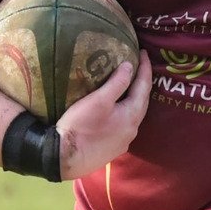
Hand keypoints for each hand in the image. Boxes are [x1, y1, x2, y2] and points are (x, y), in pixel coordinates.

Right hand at [54, 54, 151, 180]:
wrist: (65, 158)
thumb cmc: (81, 126)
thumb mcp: (98, 100)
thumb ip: (117, 82)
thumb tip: (130, 66)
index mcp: (131, 116)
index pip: (144, 87)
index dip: (145, 68)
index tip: (144, 52)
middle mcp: (132, 130)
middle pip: (142, 102)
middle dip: (142, 84)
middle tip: (140, 66)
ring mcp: (123, 142)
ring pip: (133, 115)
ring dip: (133, 100)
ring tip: (129, 87)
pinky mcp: (112, 149)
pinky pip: (124, 126)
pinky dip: (124, 113)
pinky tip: (117, 111)